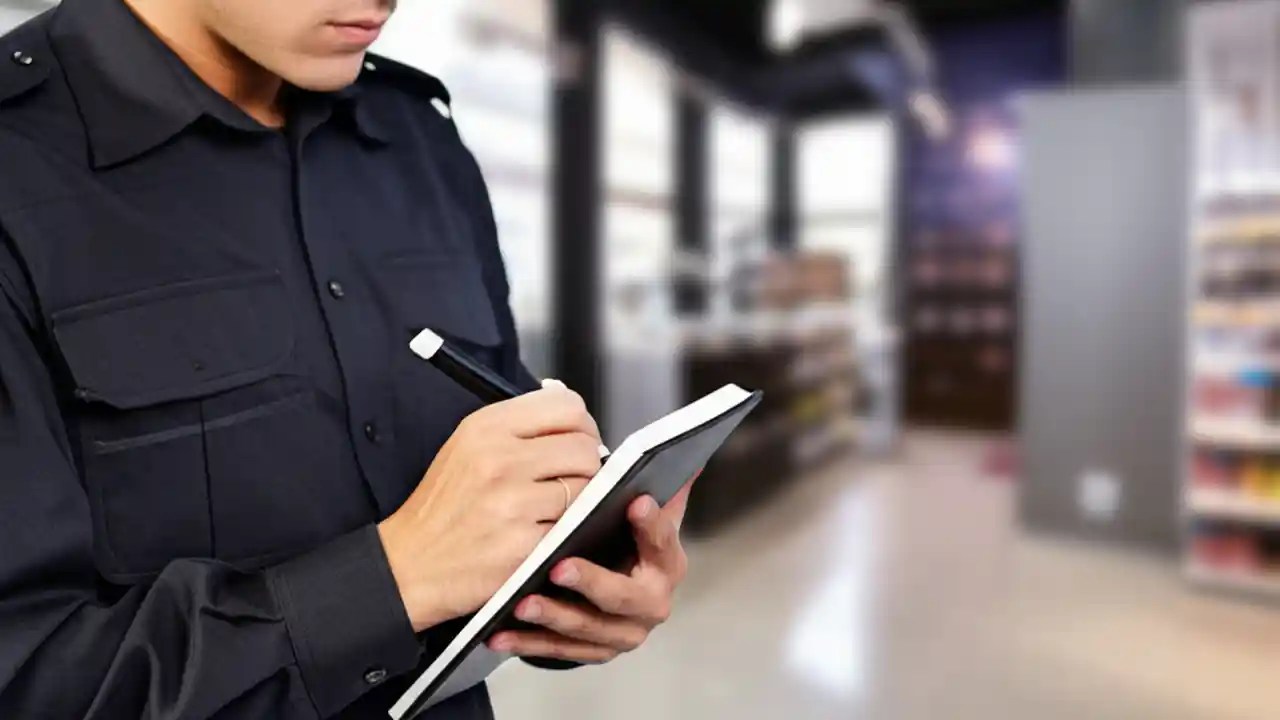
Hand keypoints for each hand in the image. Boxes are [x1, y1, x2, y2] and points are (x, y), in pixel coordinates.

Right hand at [378, 386, 602, 631]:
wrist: (410, 564)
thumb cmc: (442, 508)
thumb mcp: (467, 447)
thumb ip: (518, 428)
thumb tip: (574, 420)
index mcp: (487, 427)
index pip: (567, 406)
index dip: (582, 425)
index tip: (578, 440)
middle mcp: (500, 459)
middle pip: (584, 447)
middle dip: (587, 465)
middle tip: (573, 479)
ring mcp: (513, 502)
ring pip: (586, 488)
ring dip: (580, 500)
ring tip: (553, 508)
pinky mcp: (524, 544)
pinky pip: (573, 527)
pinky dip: (566, 531)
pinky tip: (542, 533)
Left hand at [486, 479, 695, 663]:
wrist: (620, 596)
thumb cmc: (627, 545)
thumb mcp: (645, 519)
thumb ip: (660, 490)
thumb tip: (682, 449)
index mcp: (666, 564)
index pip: (662, 543)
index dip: (650, 525)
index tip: (635, 502)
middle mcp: (651, 603)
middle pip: (624, 596)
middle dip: (592, 582)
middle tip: (560, 566)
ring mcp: (622, 632)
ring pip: (587, 628)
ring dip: (553, 616)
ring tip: (522, 601)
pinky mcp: (593, 652)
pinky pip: (558, 651)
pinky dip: (528, 643)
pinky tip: (500, 633)